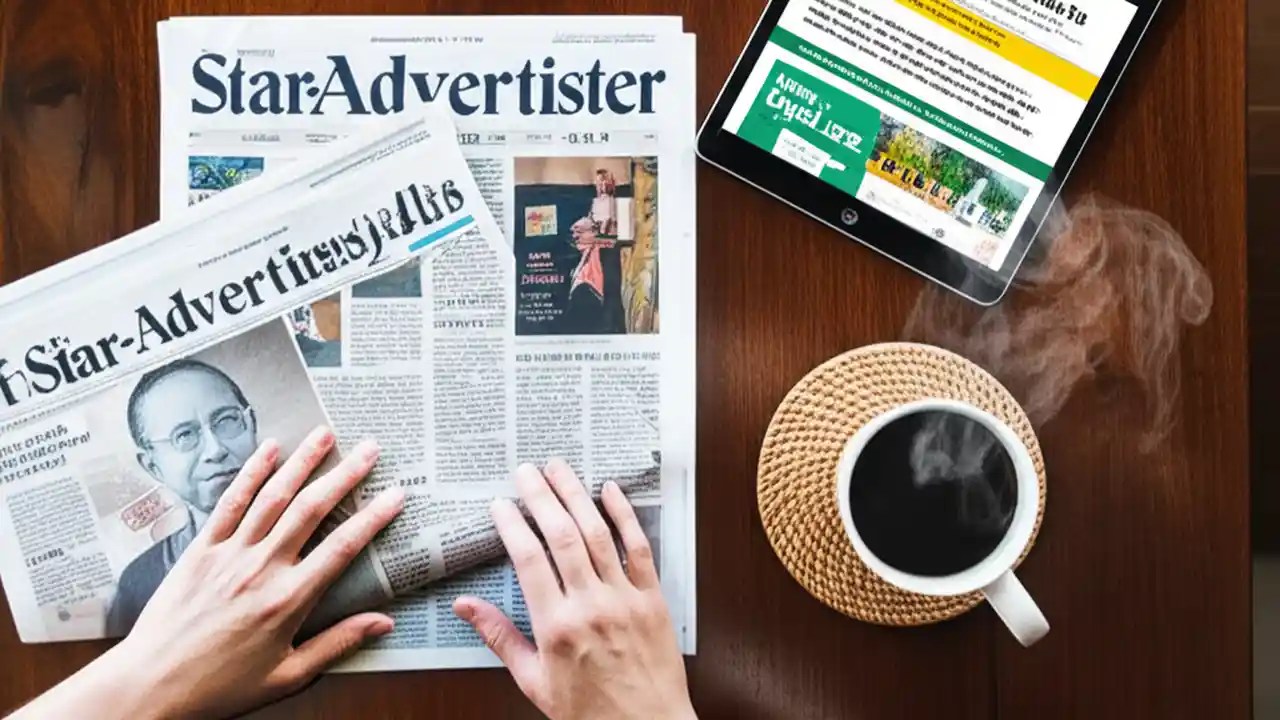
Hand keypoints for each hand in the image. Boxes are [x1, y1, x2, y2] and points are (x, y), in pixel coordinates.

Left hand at [12, 426, 404, 719]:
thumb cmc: (220, 687)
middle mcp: (261, 568)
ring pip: (273, 497)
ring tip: (324, 434)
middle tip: (369, 448)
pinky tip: (268, 450)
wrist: (151, 685)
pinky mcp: (200, 550)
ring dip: (301, 462)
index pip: (342, 548)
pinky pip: (229, 503)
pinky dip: (250, 473)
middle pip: (311, 510)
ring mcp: (229, 554)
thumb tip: (382, 623)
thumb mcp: (287, 676)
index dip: (372, 518)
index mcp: (288, 600)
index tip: (395, 495)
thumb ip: (337, 644)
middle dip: (344, 475)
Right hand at [453, 461, 694, 719]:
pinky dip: (624, 516)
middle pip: (563, 536)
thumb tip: (465, 607)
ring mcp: (625, 599)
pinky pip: (639, 548)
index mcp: (557, 627)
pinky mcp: (653, 599)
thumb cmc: (589, 712)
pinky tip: (610, 491)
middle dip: (541, 497)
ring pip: (598, 534)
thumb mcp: (534, 682)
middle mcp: (591, 606)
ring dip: (577, 495)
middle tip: (525, 471)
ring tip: (560, 469)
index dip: (512, 526)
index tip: (500, 504)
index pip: (529, 560)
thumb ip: (500, 638)